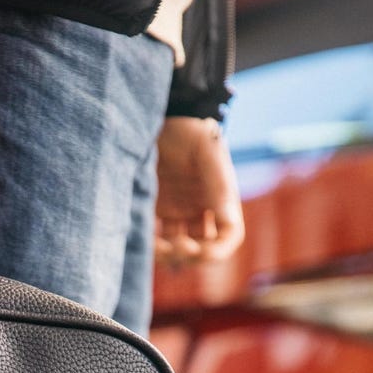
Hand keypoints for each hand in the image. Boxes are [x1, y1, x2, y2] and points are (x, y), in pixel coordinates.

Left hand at [155, 118, 244, 264]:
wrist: (154, 116)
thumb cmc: (186, 130)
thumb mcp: (206, 152)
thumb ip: (218, 185)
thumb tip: (228, 223)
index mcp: (220, 198)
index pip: (228, 236)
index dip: (217, 252)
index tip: (198, 251)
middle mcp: (201, 208)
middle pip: (203, 248)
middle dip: (192, 256)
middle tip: (176, 247)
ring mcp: (177, 210)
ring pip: (178, 248)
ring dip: (170, 256)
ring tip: (157, 247)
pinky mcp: (154, 209)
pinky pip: (154, 238)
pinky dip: (151, 246)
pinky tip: (144, 241)